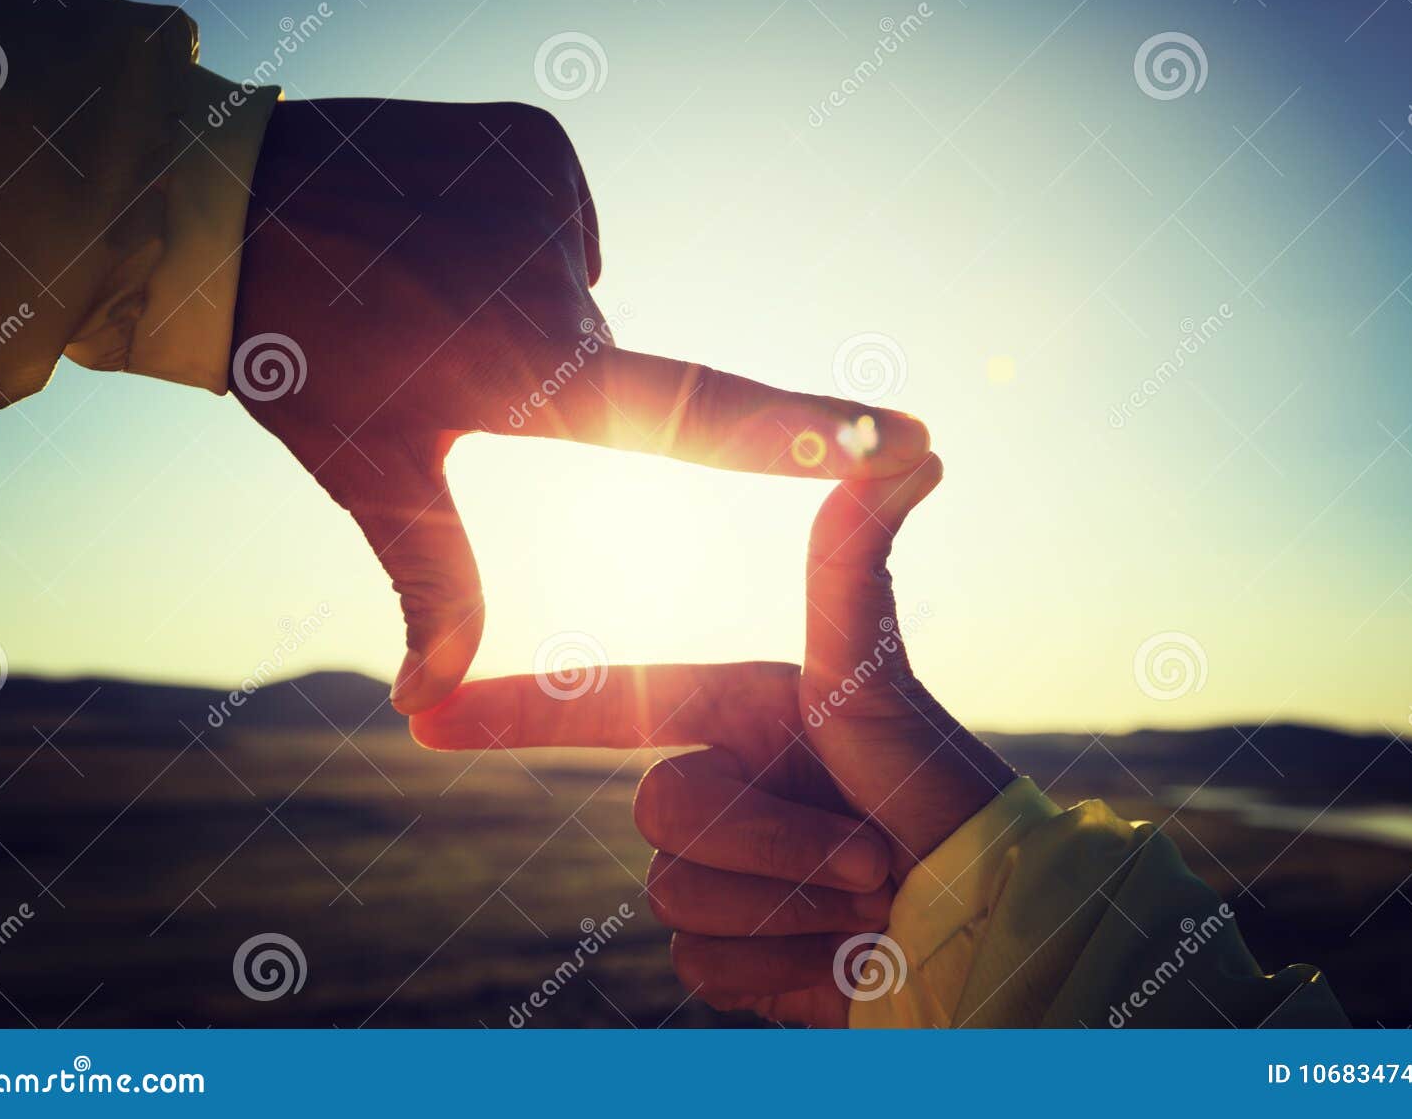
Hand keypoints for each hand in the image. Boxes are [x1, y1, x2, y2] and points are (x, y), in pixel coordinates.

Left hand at [231, 98, 931, 713]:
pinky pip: (561, 211)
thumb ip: (431, 584)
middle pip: (606, 354)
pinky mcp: (538, 141)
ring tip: (431, 284)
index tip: (914, 438)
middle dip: (546, 369)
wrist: (227, 210)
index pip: (703, 421)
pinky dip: (519, 226)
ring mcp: (553, 200)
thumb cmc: (300, 363)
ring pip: (580, 282)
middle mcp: (562, 282)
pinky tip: (446, 223)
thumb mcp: (369, 475)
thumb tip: (429, 702)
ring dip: (524, 296)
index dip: (813, 438)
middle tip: (441, 351)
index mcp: (532, 376)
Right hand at [411, 455, 1017, 1023]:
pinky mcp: (731, 957)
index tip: (422, 714)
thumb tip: (913, 443)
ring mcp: (721, 878)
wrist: (990, 935)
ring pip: (673, 899)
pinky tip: (845, 956)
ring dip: (790, 904)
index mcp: (733, 714)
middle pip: (655, 812)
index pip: (601, 707)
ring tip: (870, 899)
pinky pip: (699, 968)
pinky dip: (784, 969)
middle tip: (870, 853)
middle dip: (773, 840)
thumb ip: (853, 571)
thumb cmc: (943, 794)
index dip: (510, 710)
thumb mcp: (878, 682)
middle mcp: (719, 789)